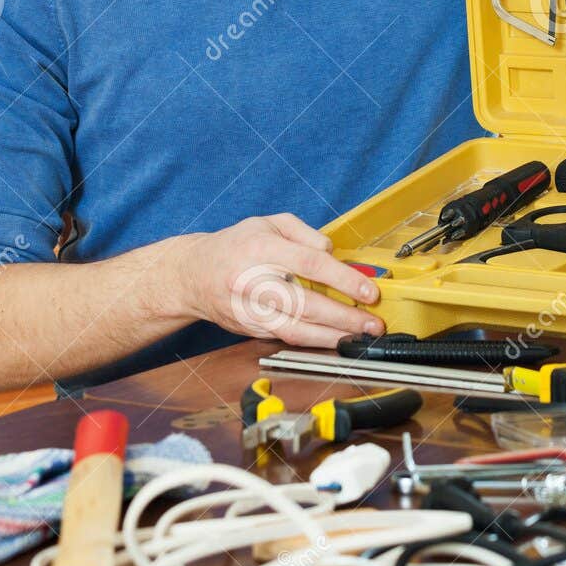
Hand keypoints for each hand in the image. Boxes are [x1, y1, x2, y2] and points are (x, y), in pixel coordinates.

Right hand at [176, 213, 384, 347]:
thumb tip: (332, 253)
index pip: (310, 264)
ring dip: (332, 337)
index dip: (344, 279)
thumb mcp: (269, 223)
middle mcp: (252, 281)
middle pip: (305, 303)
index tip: (369, 291)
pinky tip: (335, 340)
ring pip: (295, 329)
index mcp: (260, 248)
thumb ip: (305, 233)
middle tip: (373, 323)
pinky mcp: (248, 329)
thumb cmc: (236, 245)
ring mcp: (248, 309)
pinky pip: (285, 338)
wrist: (193, 274)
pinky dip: (313, 341)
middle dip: (345, 317)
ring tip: (359, 337)